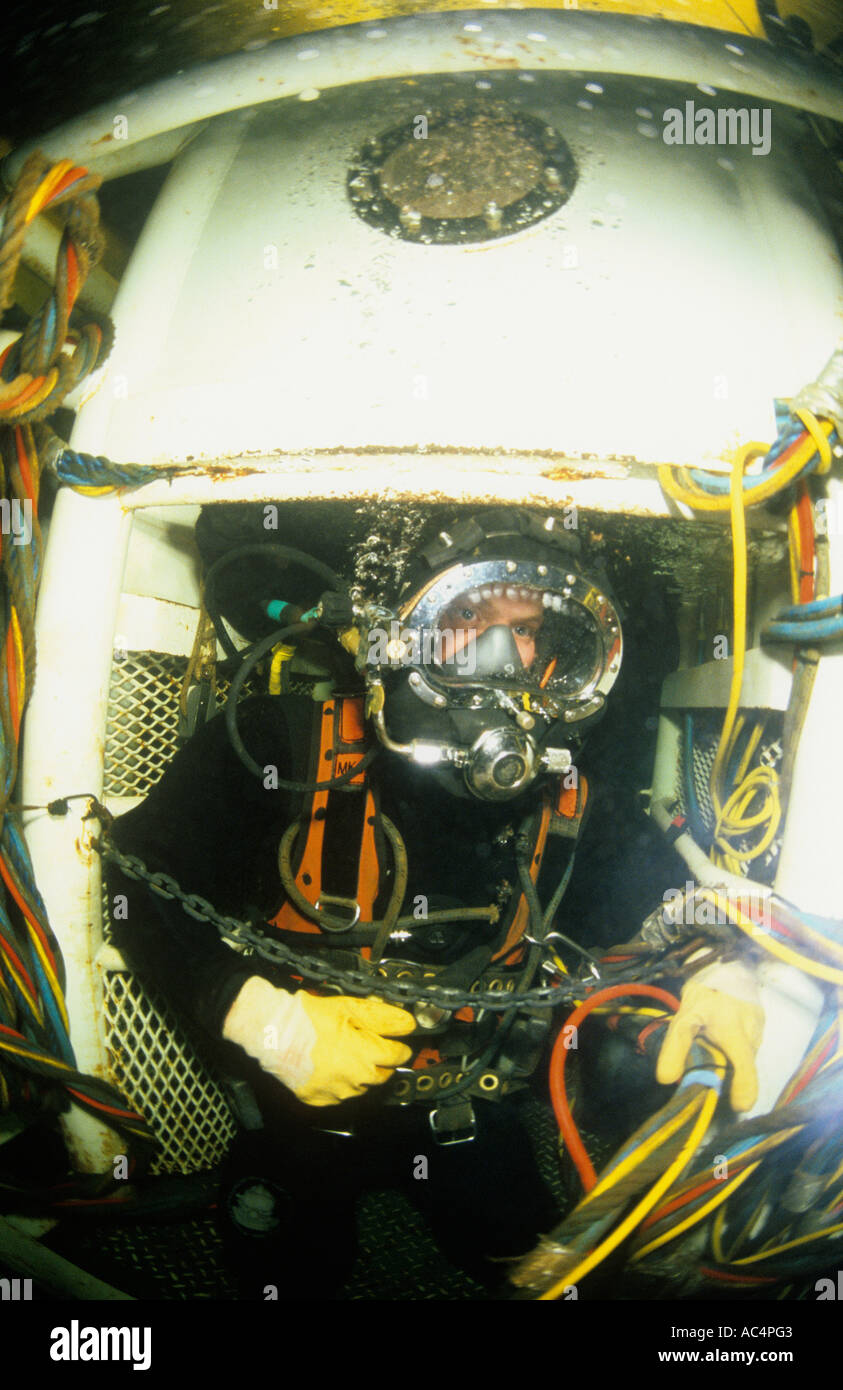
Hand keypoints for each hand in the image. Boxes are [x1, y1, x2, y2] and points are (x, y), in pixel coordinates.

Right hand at [223, 976, 414, 1105]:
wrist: (273, 1032)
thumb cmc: (309, 1018)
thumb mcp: (350, 1007)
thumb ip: (383, 1017)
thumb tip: (408, 1023)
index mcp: (367, 1055)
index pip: (399, 1055)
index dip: (396, 1045)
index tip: (391, 1039)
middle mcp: (356, 1079)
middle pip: (383, 1074)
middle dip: (379, 1060)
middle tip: (364, 1044)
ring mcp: (338, 1093)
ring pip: (361, 1086)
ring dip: (359, 1072)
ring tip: (341, 1052)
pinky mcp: (320, 1100)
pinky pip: (339, 1094)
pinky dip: (338, 1082)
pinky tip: (327, 1066)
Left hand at [656, 960, 764, 1111]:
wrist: (724, 965)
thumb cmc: (703, 992)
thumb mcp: (684, 1018)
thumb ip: (676, 1048)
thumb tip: (666, 1080)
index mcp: (734, 1030)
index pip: (745, 1067)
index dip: (744, 1089)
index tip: (738, 1106)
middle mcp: (753, 1034)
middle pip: (744, 1068)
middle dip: (731, 1078)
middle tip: (710, 1077)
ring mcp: (761, 1031)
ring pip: (746, 1058)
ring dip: (732, 1063)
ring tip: (714, 1049)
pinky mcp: (762, 1028)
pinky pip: (748, 1049)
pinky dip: (736, 1053)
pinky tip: (723, 1043)